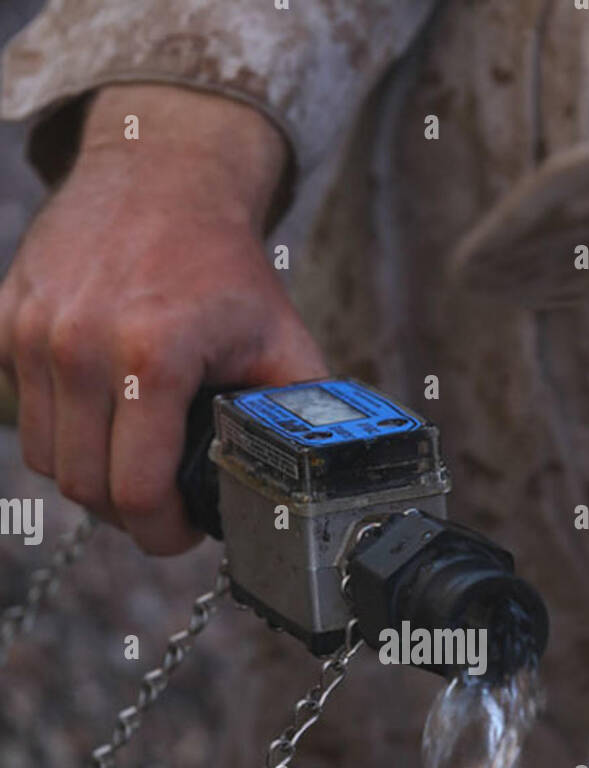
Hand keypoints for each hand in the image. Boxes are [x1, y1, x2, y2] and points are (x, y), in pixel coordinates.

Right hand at [0, 84, 325, 553]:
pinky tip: (101, 411)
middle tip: (159, 504)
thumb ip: (297, 414)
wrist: (160, 170)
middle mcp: (81, 344)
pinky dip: (60, 427)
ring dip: (88, 474)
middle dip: (126, 512)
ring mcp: (34, 330)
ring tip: (130, 462)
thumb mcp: (281, 339)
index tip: (180, 532)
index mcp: (153, 355)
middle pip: (84, 487)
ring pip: (45, 459)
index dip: (163, 532)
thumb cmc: (225, 263)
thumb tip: (315, 479)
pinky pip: (25, 410)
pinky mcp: (7, 319)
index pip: (137, 491)